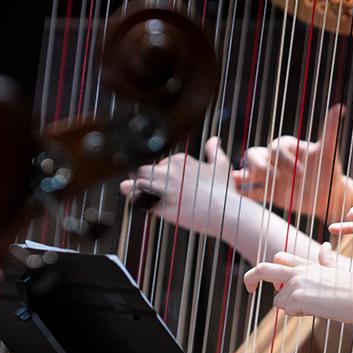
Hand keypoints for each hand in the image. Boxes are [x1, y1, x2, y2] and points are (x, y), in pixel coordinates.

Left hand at [121, 137, 262, 244]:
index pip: (158, 163)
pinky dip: (137, 201)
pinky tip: (135, 202)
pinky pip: (142, 202)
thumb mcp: (221, 165)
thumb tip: (214, 139)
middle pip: (143, 171)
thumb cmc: (225, 191)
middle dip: (138, 176)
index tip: (156, 178)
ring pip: (138, 184)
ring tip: (126, 189)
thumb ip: (214, 150)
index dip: (156, 171)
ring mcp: (164, 189)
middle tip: (131, 182)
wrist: (226, 213)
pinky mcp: (162, 207)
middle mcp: (169, 172)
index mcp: (179, 160)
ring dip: (131, 187)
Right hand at [231, 104, 352, 218]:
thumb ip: (330, 129)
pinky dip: (243, 192)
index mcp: (286, 146)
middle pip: (255, 156)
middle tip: (275, 180)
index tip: (301, 173)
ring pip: (248, 171)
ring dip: (243, 175)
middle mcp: (274, 159)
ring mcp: (269, 175)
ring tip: (236, 180)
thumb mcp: (328, 151)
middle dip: (261, 167)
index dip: (285, 159)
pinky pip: (251, 191)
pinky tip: (236, 195)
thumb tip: (340, 106)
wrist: (328, 196)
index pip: (277, 148)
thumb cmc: (328, 170)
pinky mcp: (268, 193)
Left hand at [243, 249, 352, 321]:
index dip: (270, 267)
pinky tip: (315, 310)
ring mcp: (297, 282)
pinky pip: (288, 310)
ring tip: (314, 305)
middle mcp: (298, 270)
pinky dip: (299, 314)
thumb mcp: (338, 269)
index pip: (279, 258)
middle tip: (248, 288)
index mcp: (307, 264)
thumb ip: (328, 259)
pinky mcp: (298, 297)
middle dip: (251, 277)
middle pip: (263, 268)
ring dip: (292, 307)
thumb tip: (326, 245)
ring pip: (278, 300)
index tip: (261, 279)